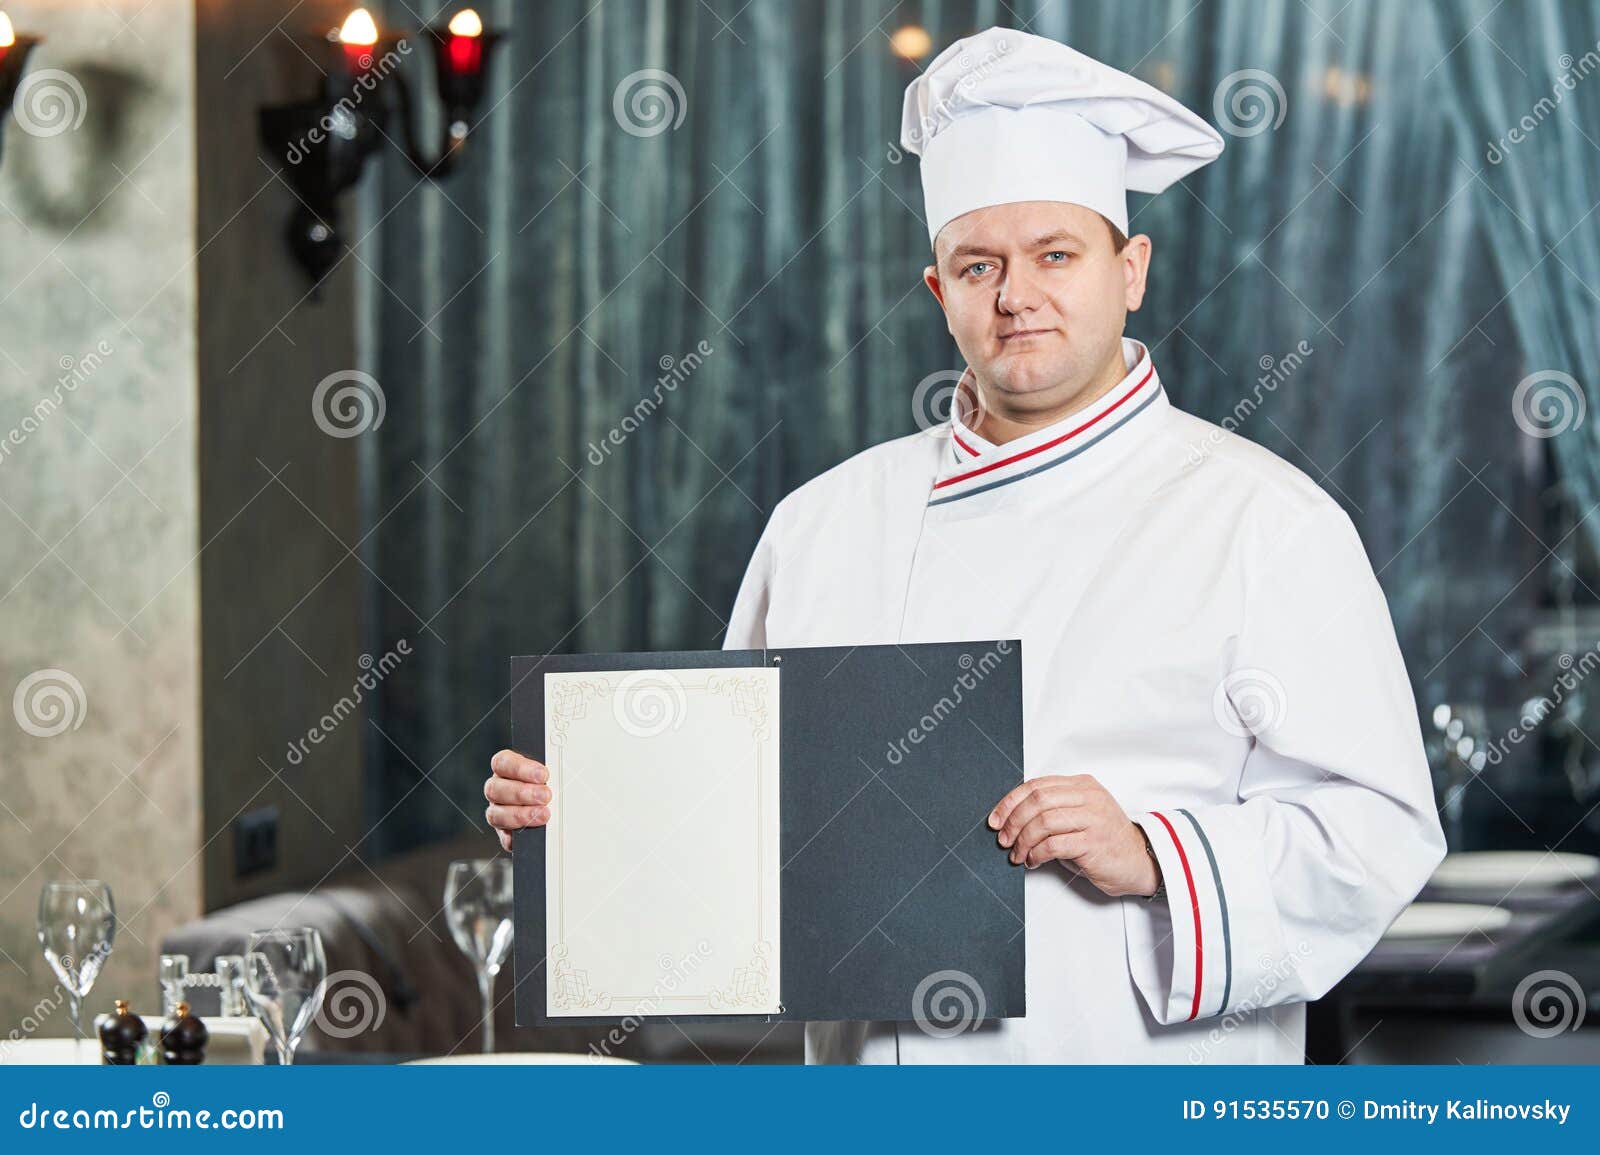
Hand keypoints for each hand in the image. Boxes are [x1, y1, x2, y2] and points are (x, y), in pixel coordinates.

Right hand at [484, 749, 551, 851]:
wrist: (561, 809)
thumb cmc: (554, 785)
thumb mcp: (552, 773)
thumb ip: (551, 771)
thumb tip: (560, 775)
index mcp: (506, 769)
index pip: (502, 763)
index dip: (520, 769)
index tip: (542, 775)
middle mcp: (498, 789)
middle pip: (494, 789)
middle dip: (522, 793)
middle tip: (545, 796)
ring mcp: (499, 812)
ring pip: (495, 814)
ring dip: (519, 814)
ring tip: (542, 814)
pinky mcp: (505, 834)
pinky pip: (504, 838)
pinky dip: (515, 838)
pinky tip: (529, 834)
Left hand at [987, 774, 1159, 897]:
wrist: (1141, 860)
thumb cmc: (1106, 839)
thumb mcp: (1082, 813)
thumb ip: (1055, 807)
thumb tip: (1012, 818)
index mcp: (1082, 785)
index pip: (1036, 786)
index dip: (1010, 802)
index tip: (996, 818)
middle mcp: (1088, 798)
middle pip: (1036, 801)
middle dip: (1013, 822)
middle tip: (1003, 839)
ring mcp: (1093, 819)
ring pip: (1043, 822)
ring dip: (1023, 841)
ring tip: (1017, 854)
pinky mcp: (1093, 842)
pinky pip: (1053, 845)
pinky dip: (1036, 854)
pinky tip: (1033, 861)